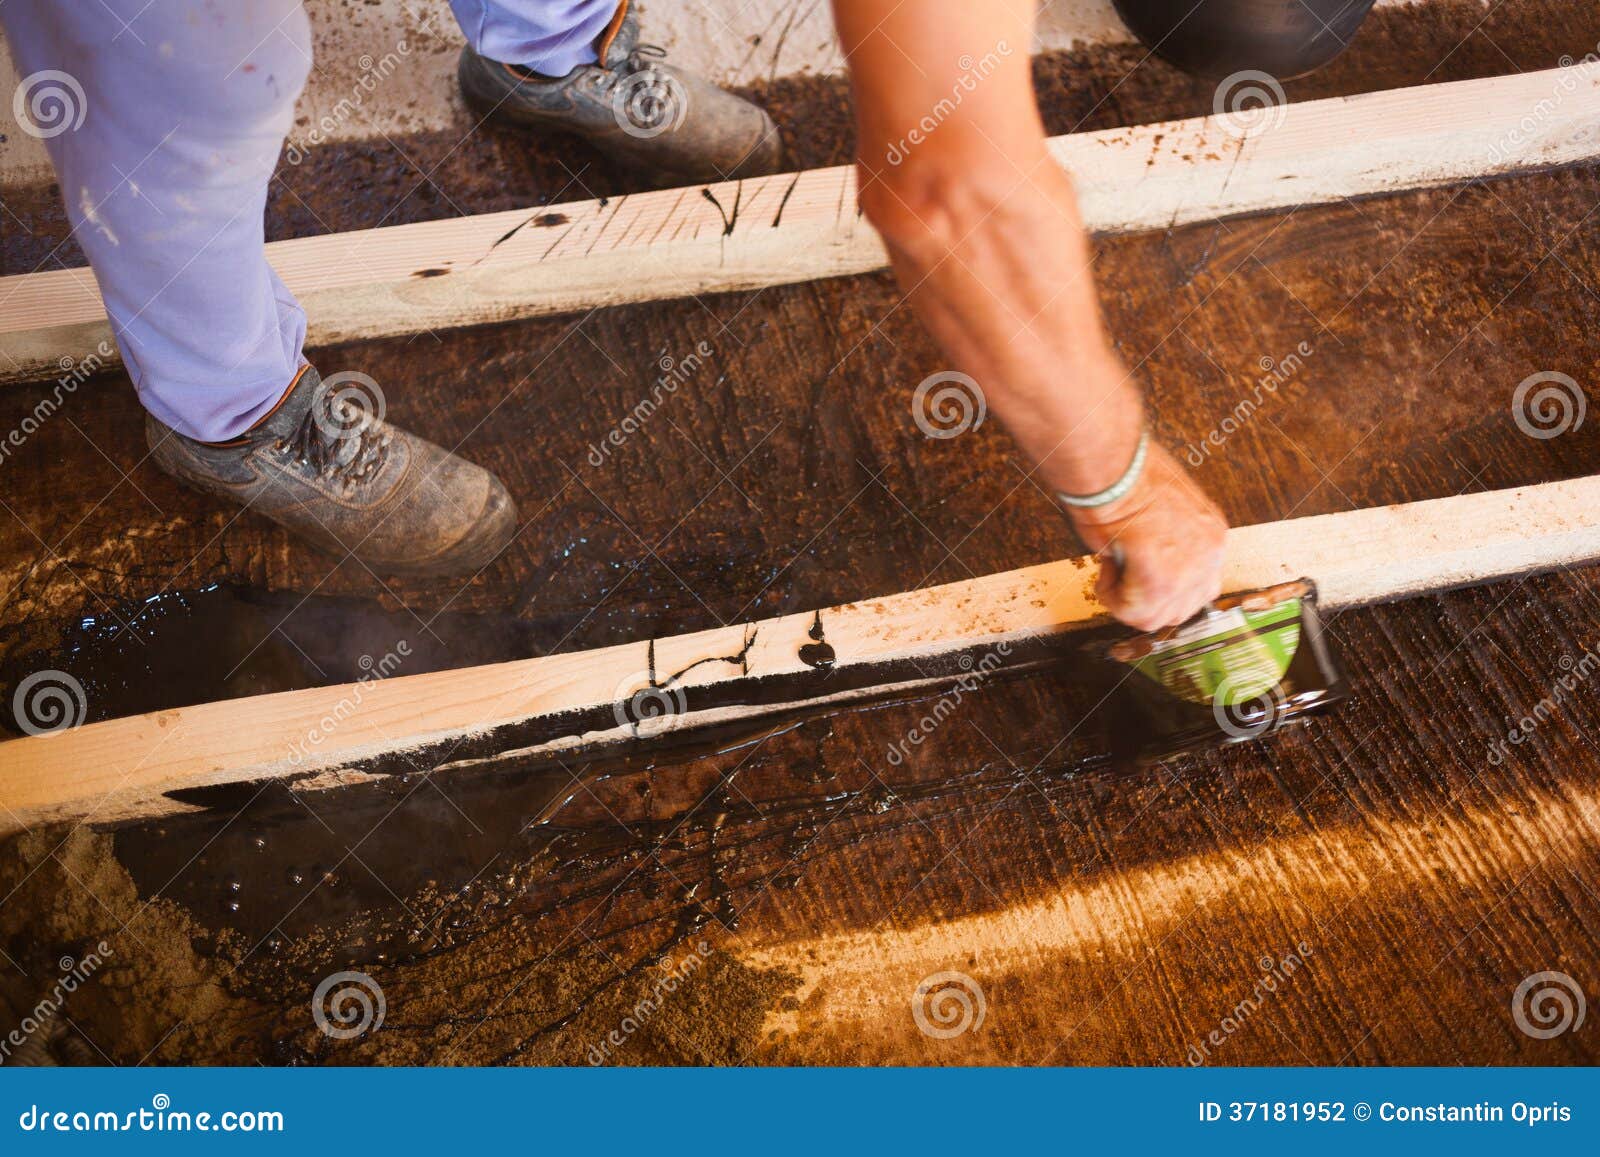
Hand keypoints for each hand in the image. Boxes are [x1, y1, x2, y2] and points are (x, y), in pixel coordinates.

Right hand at [1065, 441, 1227, 630]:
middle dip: (1145, 600)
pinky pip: (1134, 612)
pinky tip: (1104, 568)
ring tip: (1110, 569)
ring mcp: (1190, 569)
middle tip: (1120, 574)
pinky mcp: (1162, 579)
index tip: (1135, 568)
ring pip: (1156, 617)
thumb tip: (1141, 564)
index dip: (1160, 586)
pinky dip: (1112, 597)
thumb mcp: (1157, 507)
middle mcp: (1209, 553)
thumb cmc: (1124, 472)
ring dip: (1126, 601)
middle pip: (1181, 608)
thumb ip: (1161, 542)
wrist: (1111, 462)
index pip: (1198, 585)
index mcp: (1210, 532)